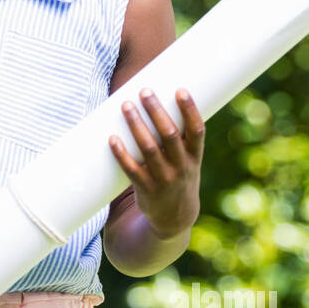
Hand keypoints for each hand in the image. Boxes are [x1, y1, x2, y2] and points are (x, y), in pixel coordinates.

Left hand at [107, 87, 204, 238]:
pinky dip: (121, 154)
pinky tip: (112, 138)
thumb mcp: (188, 160)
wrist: (176, 217)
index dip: (190, 110)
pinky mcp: (146, 189)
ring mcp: (164, 179)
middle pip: (169, 135)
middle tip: (144, 91)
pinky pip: (132, 170)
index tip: (180, 90)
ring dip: (136, 126)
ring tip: (126, 106)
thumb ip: (178, 137)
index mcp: (195, 157)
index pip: (196, 130)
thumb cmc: (179, 177)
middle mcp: (182, 167)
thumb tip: (158, 103)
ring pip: (149, 149)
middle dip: (156, 112)